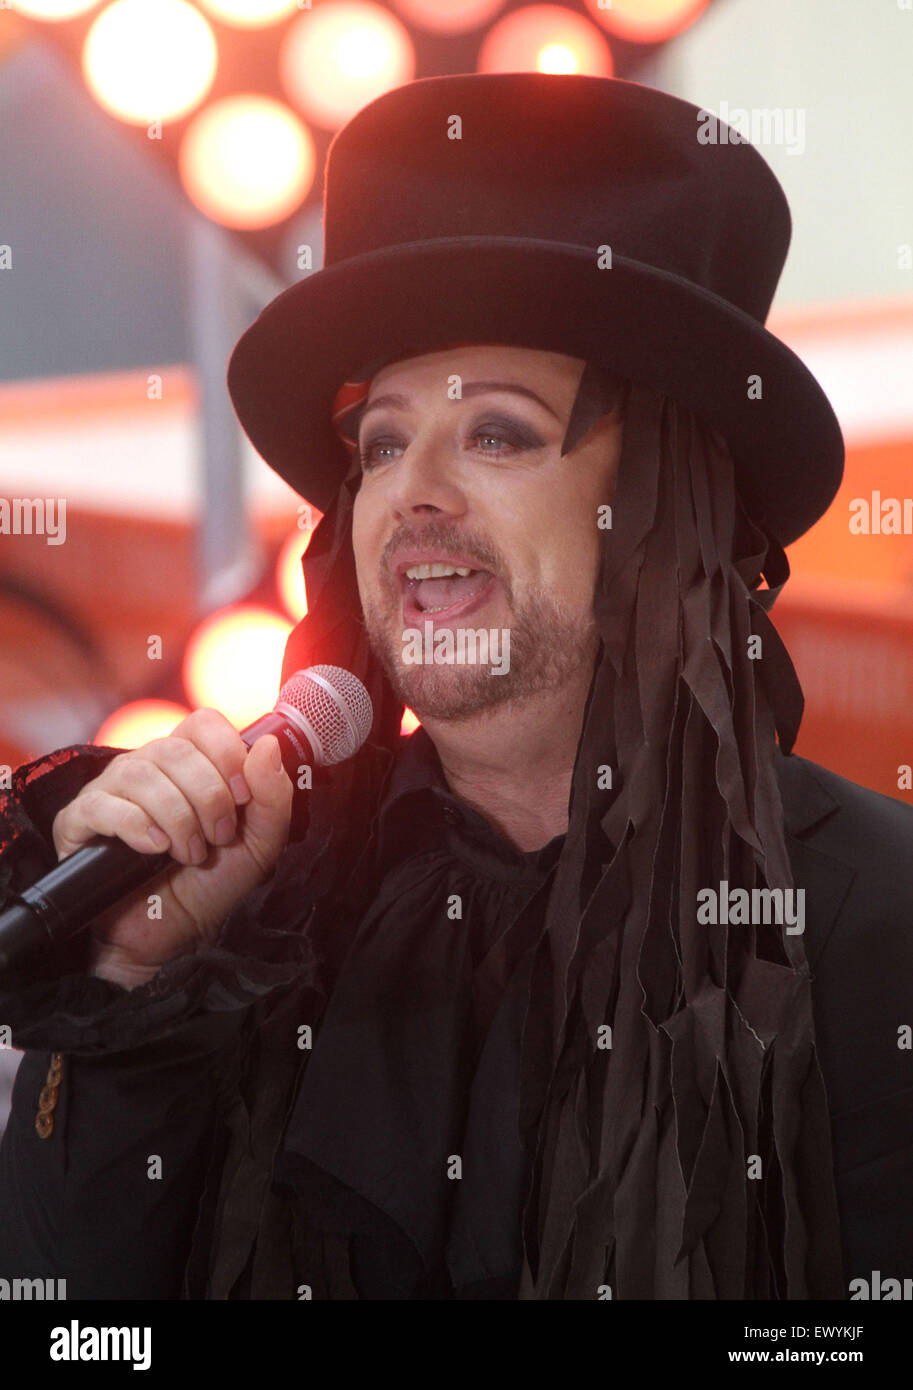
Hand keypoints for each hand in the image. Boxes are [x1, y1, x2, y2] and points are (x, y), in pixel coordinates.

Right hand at [51, 709, 292, 985]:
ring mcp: (110, 790)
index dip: (227, 755)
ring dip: (177, 818)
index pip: (204, 723)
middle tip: (218, 838)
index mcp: (190, 761)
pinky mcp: (79, 822)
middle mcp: (148, 766)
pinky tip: (154, 849)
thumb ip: (273, 795)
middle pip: (175, 749)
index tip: (242, 798)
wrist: (174, 935)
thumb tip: (267, 743)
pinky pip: (101, 805)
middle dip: (208, 798)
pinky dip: (136, 826)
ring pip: (139, 774)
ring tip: (189, 853)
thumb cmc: (212, 883)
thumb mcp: (260, 843)